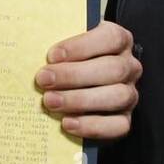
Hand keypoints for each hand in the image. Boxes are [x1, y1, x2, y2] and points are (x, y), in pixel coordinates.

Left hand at [36, 20, 140, 139]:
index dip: (82, 46)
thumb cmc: (69, 63)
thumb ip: (59, 48)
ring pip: (117, 96)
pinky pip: (117, 125)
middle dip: (74, 75)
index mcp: (119, 41)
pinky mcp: (124, 119)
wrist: (76, 89)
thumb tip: (35, 47)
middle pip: (113, 69)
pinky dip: (91, 125)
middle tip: (45, 79)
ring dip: (80, 100)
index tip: (53, 55)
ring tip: (51, 101)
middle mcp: (128, 67)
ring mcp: (129, 94)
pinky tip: (68, 122)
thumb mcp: (66, 48)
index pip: (111, 38)